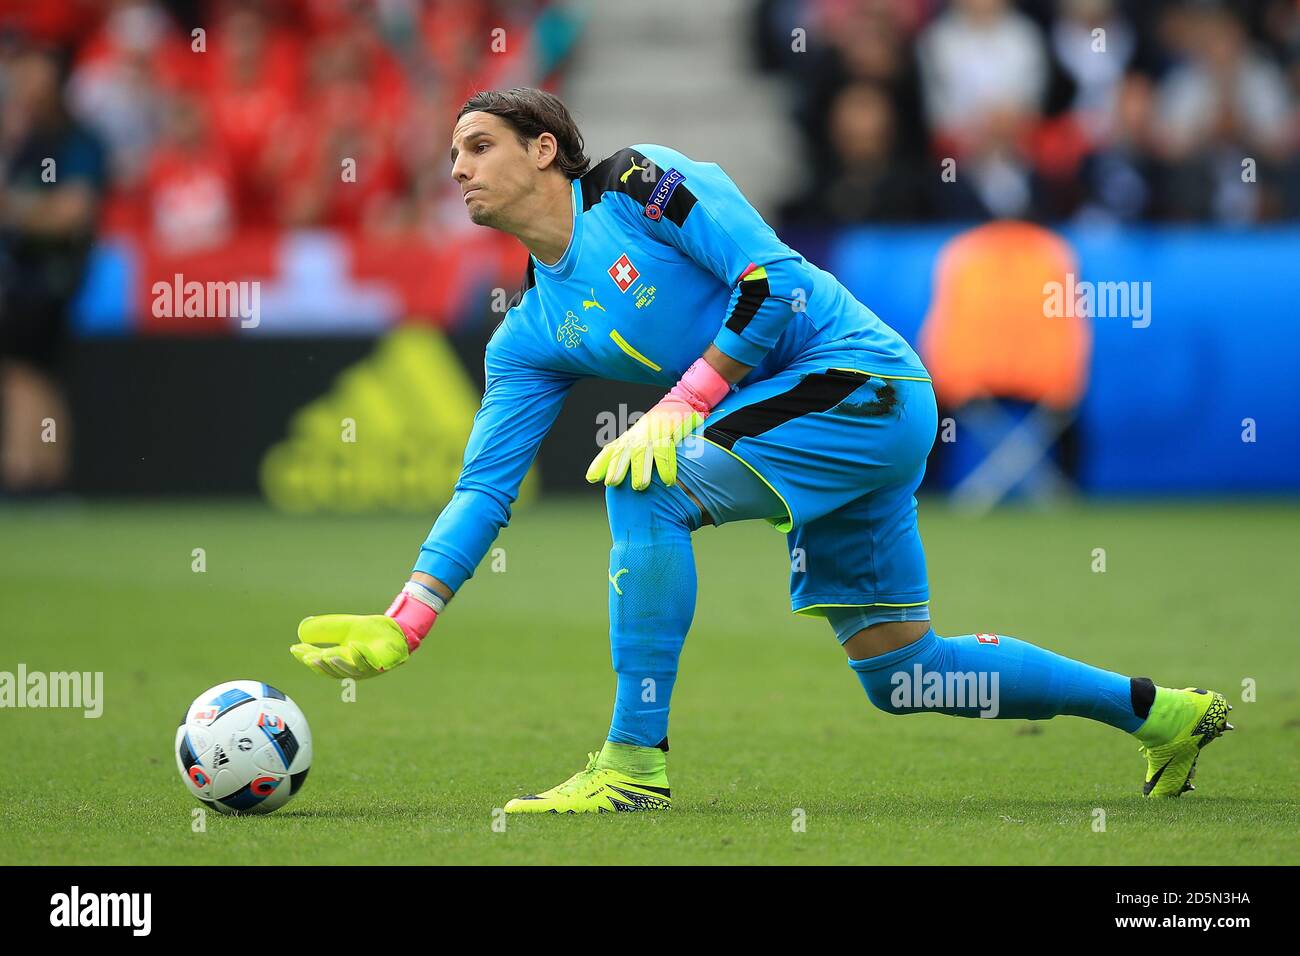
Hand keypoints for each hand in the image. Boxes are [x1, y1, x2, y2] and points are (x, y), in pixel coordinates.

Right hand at [291, 588, 437, 679]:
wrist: (396, 630)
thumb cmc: (370, 632)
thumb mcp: (344, 628)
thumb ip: (325, 631)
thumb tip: (302, 631)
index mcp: (342, 661)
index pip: (321, 663)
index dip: (307, 658)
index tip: (294, 649)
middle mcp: (354, 668)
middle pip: (333, 671)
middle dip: (320, 665)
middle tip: (308, 657)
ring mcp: (369, 668)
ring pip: (351, 671)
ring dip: (339, 664)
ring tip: (326, 656)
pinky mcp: (384, 663)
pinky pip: (372, 663)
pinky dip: (362, 656)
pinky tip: (354, 646)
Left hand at [585, 394, 705, 489]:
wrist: (672, 408)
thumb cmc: (649, 432)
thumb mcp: (632, 441)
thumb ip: (619, 457)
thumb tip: (596, 478)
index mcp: (625, 441)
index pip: (609, 452)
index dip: (599, 465)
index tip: (591, 478)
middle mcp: (634, 439)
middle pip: (622, 454)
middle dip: (617, 468)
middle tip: (612, 482)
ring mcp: (649, 437)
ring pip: (642, 455)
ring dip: (641, 471)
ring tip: (639, 487)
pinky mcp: (666, 436)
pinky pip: (665, 454)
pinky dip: (667, 468)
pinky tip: (668, 482)